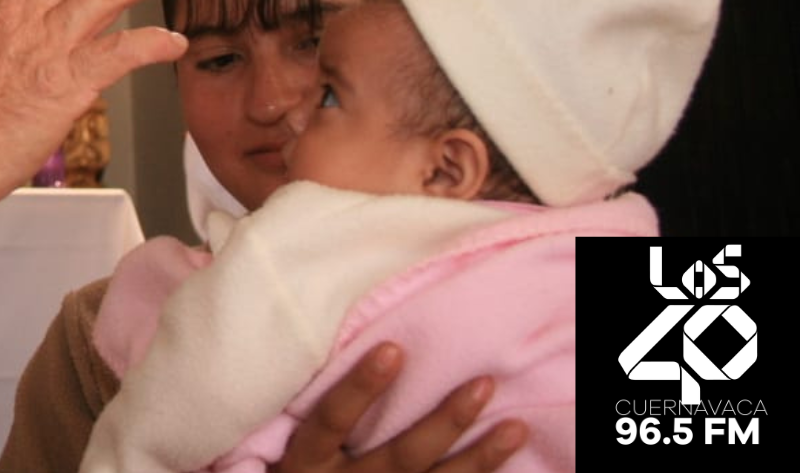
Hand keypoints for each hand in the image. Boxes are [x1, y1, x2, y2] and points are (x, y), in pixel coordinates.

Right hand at [272, 344, 528, 472]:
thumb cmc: (293, 468)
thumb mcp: (288, 442)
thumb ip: (306, 406)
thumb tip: (338, 342)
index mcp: (307, 460)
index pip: (332, 420)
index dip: (361, 387)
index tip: (392, 348)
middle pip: (400, 456)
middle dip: (443, 423)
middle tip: (482, 385)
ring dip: (478, 458)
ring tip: (514, 427)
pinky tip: (505, 462)